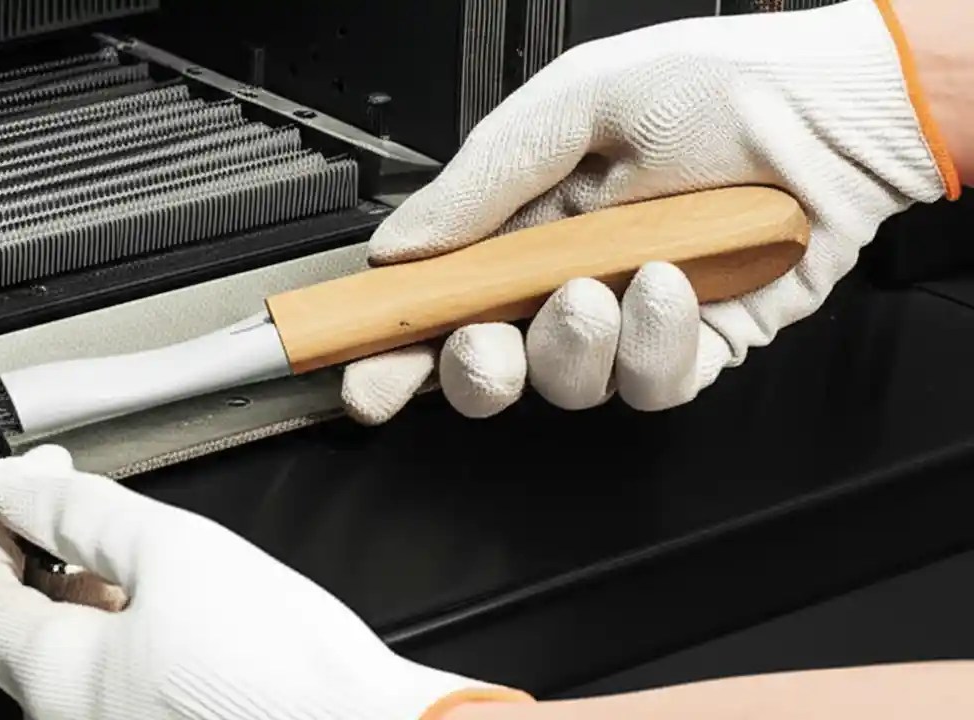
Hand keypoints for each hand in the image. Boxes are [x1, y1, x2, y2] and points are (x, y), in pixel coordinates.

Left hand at [0, 446, 532, 719]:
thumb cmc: (285, 672)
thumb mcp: (175, 552)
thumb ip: (81, 513)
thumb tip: (14, 488)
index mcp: (57, 681)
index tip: (10, 480)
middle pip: (17, 623)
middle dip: (34, 541)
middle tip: (64, 482)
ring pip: (72, 646)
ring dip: (80, 577)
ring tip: (120, 526)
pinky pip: (116, 671)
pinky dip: (121, 617)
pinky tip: (162, 587)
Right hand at [342, 0, 959, 423]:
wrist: (831, 111)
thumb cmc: (714, 86)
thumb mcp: (574, 107)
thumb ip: (480, 183)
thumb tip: (400, 244)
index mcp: (517, 226)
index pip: (435, 301)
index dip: (391, 346)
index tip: (361, 373)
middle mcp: (561, 279)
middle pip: (485, 368)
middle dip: (475, 371)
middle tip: (487, 341)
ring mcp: (623, 320)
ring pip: (565, 384)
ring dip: (575, 342)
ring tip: (607, 279)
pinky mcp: (688, 347)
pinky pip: (647, 385)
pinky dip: (653, 345)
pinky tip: (669, 284)